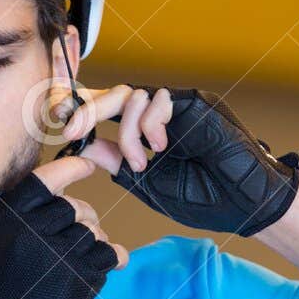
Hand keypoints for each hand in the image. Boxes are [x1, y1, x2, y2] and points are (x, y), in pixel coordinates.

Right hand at [0, 156, 126, 298]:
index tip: (89, 165)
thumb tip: (63, 187)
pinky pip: (109, 251)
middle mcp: (30, 229)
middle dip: (81, 219)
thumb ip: (22, 212)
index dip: (72, 168)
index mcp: (7, 216)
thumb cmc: (2, 288)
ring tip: (76, 262)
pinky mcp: (80, 275)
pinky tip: (106, 265)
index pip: (46, 178)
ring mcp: (57, 252)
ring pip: (93, 230)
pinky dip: (112, 258)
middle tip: (73, 239)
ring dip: (92, 243)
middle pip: (74, 207)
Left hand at [60, 84, 298, 236]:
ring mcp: (177, 108)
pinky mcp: (195, 103)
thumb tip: (84, 145)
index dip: (80, 108)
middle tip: (69, 129)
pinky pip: (158, 99)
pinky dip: (151, 125)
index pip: (106, 111)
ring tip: (142, 162)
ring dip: (128, 132)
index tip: (55, 118)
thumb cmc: (202, 199)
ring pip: (132, 96)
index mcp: (143, 134)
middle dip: (86, 109)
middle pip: (113, 94)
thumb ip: (117, 163)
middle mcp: (158, 116)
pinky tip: (162, 147)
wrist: (243, 204)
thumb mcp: (148, 184)